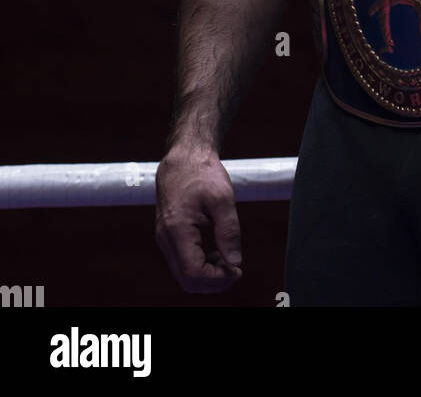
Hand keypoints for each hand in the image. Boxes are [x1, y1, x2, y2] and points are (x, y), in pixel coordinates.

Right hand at [155, 148, 242, 292]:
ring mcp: (164, 237)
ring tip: (228, 260)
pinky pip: (182, 261)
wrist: (184, 157)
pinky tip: (216, 253)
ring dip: (207, 275)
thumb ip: (229, 231)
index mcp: (177, 230)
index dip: (218, 279)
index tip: (238, 270)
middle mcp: (165, 238)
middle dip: (213, 282)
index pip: (194, 273)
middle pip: (187, 280)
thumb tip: (235, 262)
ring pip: (183, 274)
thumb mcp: (222, 197)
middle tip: (235, 270)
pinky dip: (200, 265)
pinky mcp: (168, 235)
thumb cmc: (202, 172)